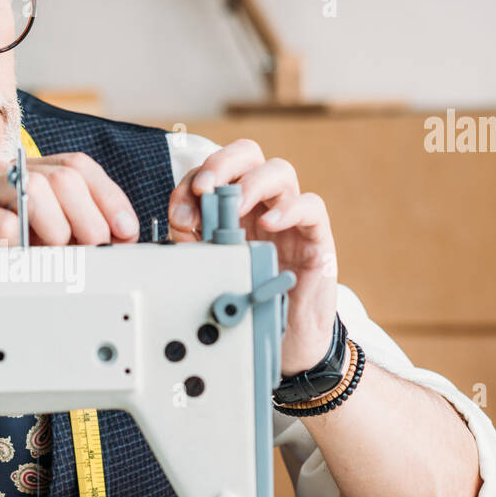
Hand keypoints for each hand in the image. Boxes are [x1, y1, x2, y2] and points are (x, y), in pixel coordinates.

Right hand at [0, 152, 139, 247]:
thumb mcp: (46, 243)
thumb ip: (79, 231)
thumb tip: (122, 236)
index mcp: (23, 173)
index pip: (76, 166)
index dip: (108, 197)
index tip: (125, 231)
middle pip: (60, 176)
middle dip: (87, 219)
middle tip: (89, 250)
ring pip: (34, 190)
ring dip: (56, 232)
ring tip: (51, 258)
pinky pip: (3, 225)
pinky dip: (21, 248)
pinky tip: (18, 262)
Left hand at [167, 139, 337, 374]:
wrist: (286, 342)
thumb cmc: (251, 299)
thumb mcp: (214, 268)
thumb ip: (196, 240)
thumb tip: (179, 216)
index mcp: (233, 207)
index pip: (213, 172)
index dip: (192, 183)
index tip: (179, 211)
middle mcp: (262, 204)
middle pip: (248, 155)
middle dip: (221, 163)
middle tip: (204, 187)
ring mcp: (290, 217)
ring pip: (279, 171)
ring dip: (251, 182)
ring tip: (234, 203)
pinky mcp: (316, 236)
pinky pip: (310, 207)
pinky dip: (288, 209)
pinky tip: (269, 223)